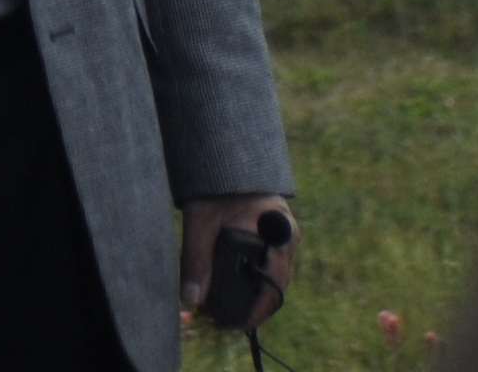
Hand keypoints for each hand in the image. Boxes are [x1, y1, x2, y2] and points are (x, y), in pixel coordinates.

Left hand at [177, 195, 293, 333]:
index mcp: (278, 232)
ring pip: (271, 273)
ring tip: (221, 306)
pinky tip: (229, 284)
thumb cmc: (215, 183)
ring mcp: (281, 232)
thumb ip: (196, 260)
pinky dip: (250, 275)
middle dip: (250, 304)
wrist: (222, 152)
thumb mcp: (201, 222)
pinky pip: (266, 261)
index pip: (274, 285)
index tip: (235, 324)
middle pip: (274, 283)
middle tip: (222, 319)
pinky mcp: (272, 229)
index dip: (256, 310)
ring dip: (250, 291)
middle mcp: (286, 235)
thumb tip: (192, 300)